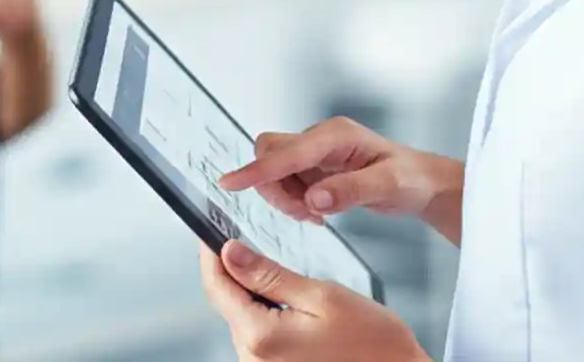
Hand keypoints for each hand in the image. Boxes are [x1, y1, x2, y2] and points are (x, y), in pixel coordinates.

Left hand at [200, 241, 428, 361]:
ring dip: (253, 295)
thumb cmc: (374, 344)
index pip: (217, 287)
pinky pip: (258, 337)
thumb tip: (231, 253)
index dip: (210, 255)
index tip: (210, 233)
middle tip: (244, 241)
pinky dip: (266, 315)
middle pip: (227, 304)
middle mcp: (254, 360)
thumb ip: (271, 275)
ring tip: (281, 278)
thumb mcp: (322, 295)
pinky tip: (289, 305)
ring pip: (242, 319)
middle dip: (234, 273)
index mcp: (261, 336)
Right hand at [219, 116, 457, 224]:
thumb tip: (313, 198)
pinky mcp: (313, 168)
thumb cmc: (411, 178)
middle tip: (306, 212)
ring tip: (318, 214)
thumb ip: (349, 191)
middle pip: (270, 155)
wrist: (421, 183)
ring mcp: (314, 153)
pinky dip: (295, 202)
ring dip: (287, 199)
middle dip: (275, 188)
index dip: (257, 170)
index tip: (228, 183)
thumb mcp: (388, 186)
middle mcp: (320, 139)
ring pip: (275, 173)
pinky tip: (320, 212)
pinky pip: (286, 184)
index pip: (286, 152)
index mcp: (335, 136)